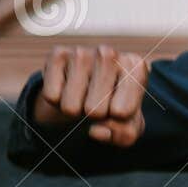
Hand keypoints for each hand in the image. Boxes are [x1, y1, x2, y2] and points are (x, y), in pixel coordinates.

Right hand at [33, 45, 149, 145]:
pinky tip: (67, 87)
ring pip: (71, 106)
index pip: (122, 113)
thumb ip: (124, 134)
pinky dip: (56, 101)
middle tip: (97, 103)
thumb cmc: (115, 106)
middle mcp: (110, 54)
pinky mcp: (57, 54)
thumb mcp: (128, 126)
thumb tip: (97, 131)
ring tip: (83, 96)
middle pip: (95, 111)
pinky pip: (52, 96)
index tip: (119, 108)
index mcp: (136, 67)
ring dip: (74, 111)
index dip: (116, 120)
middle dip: (94, 116)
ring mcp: (82, 52)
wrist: (88, 88)